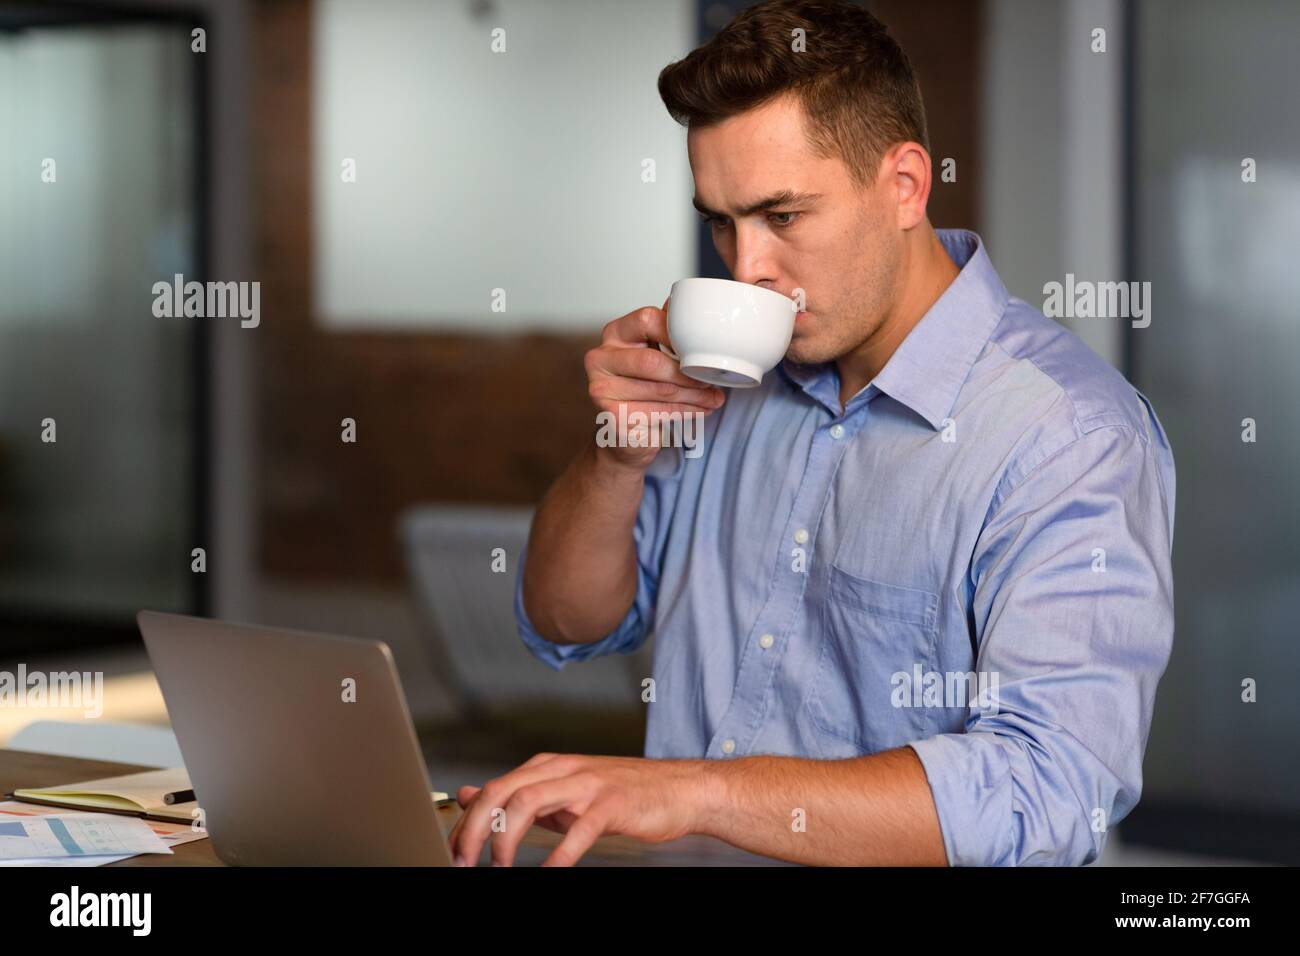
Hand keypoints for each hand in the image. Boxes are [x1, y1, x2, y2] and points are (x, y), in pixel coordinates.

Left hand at [445, 753, 715, 866]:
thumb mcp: (563, 790)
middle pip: (503, 791)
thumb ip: (519, 793)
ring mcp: (587, 784)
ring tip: (500, 866)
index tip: (453, 850)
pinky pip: (579, 830)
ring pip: (530, 800)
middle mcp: (562, 769)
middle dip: (476, 828)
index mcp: (547, 767)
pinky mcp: (611, 804)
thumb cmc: (623, 794)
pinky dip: (559, 854)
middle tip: (464, 861)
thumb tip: (472, 793)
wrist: (679, 790)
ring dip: (506, 837)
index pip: (493, 788)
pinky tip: (549, 873)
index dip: (467, 820)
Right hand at [584, 300, 726, 469]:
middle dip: (687, 373)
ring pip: (660, 390)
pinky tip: (700, 410)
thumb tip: (698, 316)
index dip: (678, 334)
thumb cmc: (642, 387)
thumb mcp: (654, 353)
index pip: (647, 320)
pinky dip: (686, 412)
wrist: (625, 430)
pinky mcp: (612, 416)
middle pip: (652, 361)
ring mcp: (602, 389)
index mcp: (614, 333)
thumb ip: (668, 334)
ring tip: (713, 398)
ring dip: (694, 396)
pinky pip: (658, 413)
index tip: (700, 348)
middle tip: (710, 379)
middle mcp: (601, 358)